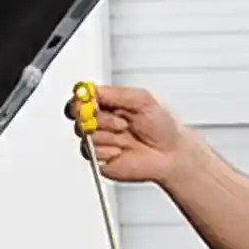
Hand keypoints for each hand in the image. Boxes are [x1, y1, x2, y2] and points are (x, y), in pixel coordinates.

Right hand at [64, 84, 194, 183]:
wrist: (171, 154)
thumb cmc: (162, 127)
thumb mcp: (142, 99)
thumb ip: (116, 93)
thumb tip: (92, 89)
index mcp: (108, 104)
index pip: (81, 98)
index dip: (80, 99)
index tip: (89, 101)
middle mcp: (101, 121)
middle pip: (77, 116)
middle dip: (99, 118)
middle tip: (120, 122)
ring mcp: (99, 140)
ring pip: (85, 134)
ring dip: (108, 135)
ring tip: (126, 136)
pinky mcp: (100, 159)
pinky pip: (91, 153)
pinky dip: (107, 150)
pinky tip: (122, 151)